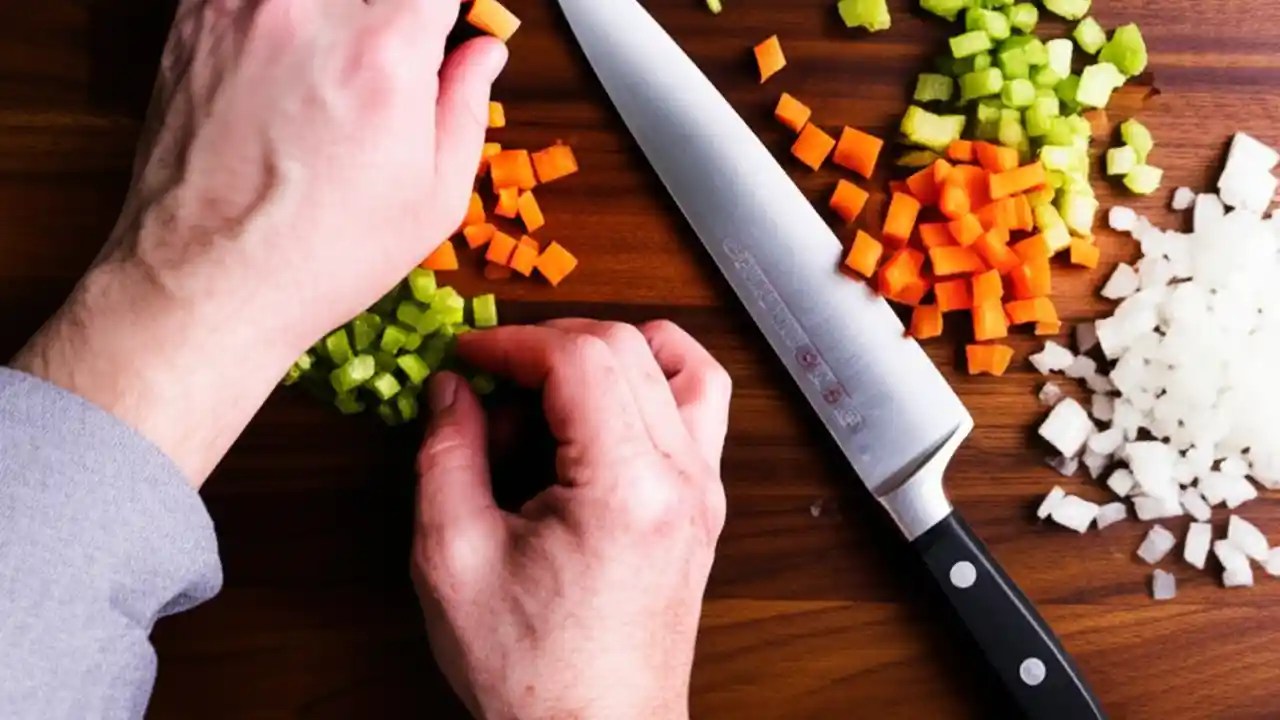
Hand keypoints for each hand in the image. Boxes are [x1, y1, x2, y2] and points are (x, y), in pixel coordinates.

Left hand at [12, 0, 505, 484]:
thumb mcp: (433, 198)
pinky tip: (285, 71)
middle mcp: (311, 10)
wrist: (206, 281)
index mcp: (386, 51)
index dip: (443, 16)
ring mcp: (245, 6)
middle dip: (390, 21)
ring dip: (333, 22)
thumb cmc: (320, 254)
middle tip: (383, 74)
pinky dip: (281, 19)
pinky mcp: (195, 18)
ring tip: (330, 82)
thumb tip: (483, 51)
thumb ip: (465, 105)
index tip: (439, 38)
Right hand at [412, 320, 731, 719]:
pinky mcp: (704, 505)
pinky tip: (596, 417)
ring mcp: (705, 490)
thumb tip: (451, 389)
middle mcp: (684, 479)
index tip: (466, 355)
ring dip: (610, 353)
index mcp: (626, 489)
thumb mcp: (455, 561)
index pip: (581, 359)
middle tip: (492, 382)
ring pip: (680, 363)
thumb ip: (446, 457)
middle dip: (548, 344)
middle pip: (629, 347)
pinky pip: (699, 407)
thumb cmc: (531, 671)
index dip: (513, 342)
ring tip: (550, 389)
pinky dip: (650, 385)